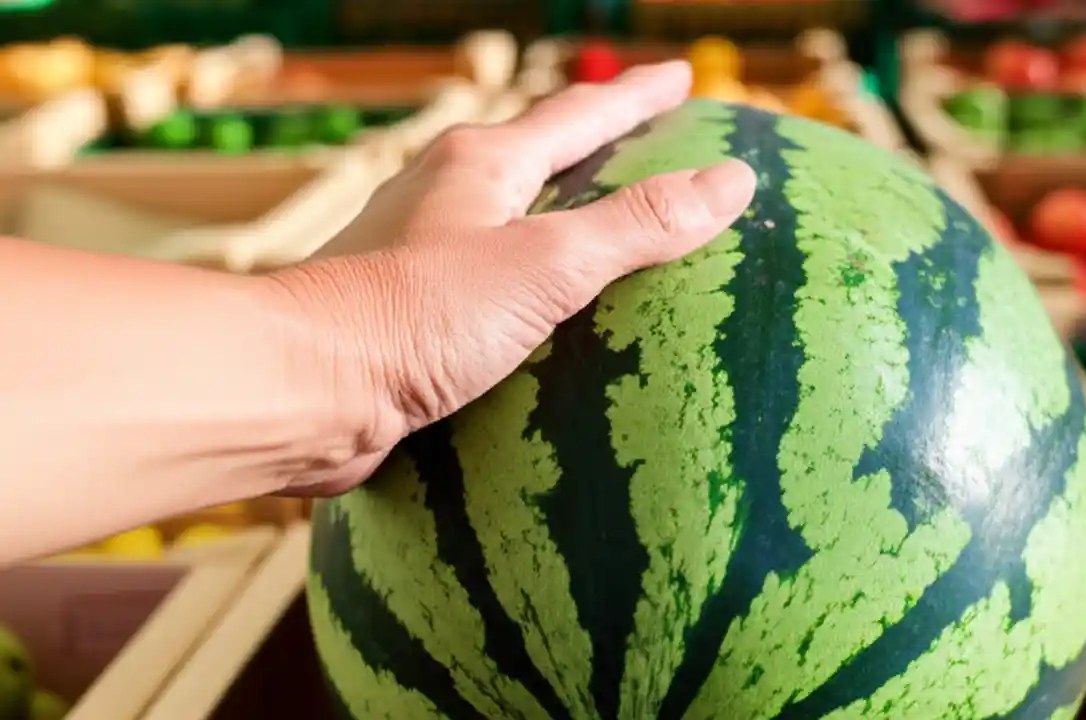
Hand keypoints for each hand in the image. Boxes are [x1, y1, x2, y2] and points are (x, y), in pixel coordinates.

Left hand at [266, 61, 756, 496]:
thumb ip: (638, 225)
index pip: (578, 116)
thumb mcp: (548, 264)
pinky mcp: (405, 311)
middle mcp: (445, 195)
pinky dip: (525, 281)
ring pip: (504, 216)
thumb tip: (730, 183)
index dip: (636, 97)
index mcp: (481, 165)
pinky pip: (485, 280)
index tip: (681, 79)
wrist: (303, 387)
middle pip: (535, 155)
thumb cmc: (418, 315)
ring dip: (552, 212)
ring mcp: (418, 252)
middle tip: (643, 141)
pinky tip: (539, 318)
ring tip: (595, 221)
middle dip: (591, 145)